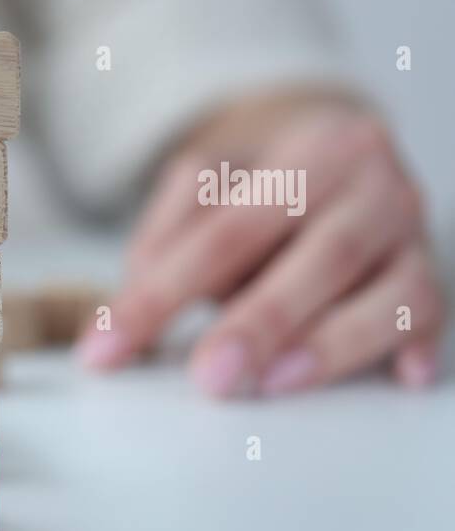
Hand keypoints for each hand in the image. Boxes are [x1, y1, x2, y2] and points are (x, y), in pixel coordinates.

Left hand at [78, 94, 444, 395]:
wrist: (336, 147)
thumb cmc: (259, 183)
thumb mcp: (200, 185)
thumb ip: (165, 241)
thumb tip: (130, 310)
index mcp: (310, 152)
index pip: (226, 233)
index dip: (162, 295)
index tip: (107, 349)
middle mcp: (373, 187)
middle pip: (320, 257)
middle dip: (262, 321)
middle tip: (210, 378)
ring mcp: (410, 235)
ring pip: (389, 293)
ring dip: (332, 344)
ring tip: (274, 384)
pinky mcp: (430, 278)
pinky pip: (430, 315)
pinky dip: (414, 346)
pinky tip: (400, 377)